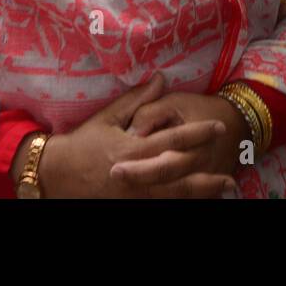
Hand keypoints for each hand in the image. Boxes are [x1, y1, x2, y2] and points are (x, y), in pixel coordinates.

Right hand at [36, 73, 237, 197]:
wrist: (56, 175)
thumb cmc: (82, 143)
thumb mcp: (108, 117)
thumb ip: (138, 99)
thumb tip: (161, 79)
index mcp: (132, 148)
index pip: (173, 139)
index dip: (198, 133)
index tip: (217, 127)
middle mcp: (137, 174)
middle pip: (180, 171)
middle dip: (207, 166)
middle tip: (230, 163)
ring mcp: (135, 195)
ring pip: (176, 195)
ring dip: (203, 191)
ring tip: (226, 187)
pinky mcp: (132, 206)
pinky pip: (162, 205)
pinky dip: (182, 202)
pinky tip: (200, 199)